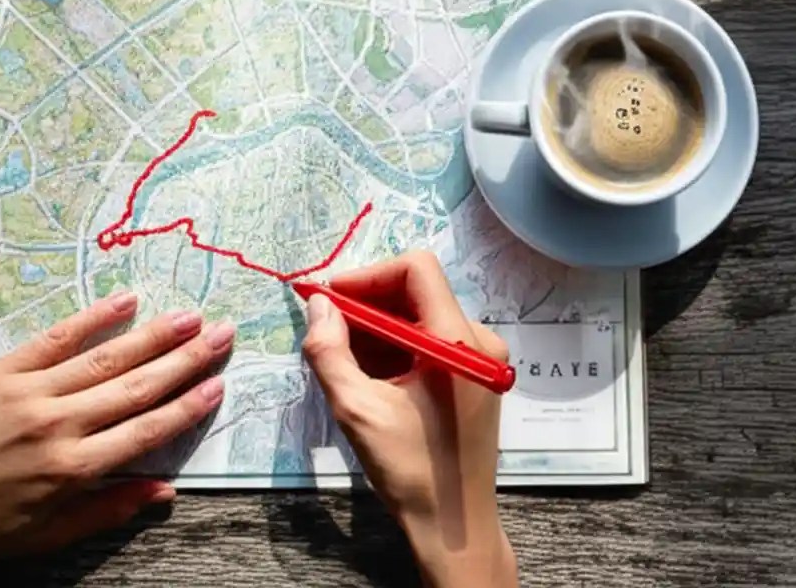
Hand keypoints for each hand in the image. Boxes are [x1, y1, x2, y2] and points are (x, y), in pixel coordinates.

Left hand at [0, 292, 232, 560]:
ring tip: (190, 317)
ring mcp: (29, 391)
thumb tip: (164, 492)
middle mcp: (58, 424)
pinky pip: (56, 338)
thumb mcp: (43, 537)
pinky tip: (124, 300)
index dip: (188, 406)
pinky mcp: (0, 370)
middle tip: (223, 335)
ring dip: (154, 335)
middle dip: (187, 360)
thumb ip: (106, 512)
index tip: (218, 385)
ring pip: (106, 357)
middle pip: (138, 385)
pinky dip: (93, 317)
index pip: (146, 430)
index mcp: (71, 470)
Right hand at [300, 251, 516, 586]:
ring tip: (339, 355)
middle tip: (324, 325)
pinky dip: (393, 348)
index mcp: (458, 340)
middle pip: (417, 290)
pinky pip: (427, 342)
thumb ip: (330, 352)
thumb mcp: (358, 410)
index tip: (329, 299)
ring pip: (418, 317)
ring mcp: (477, 359)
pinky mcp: (471, 377)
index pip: (416, 269)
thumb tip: (317, 307)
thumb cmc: (412, 471)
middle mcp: (477, 339)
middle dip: (365, 303)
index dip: (367, 275)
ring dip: (375, 328)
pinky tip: (365, 374)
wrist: (455, 526)